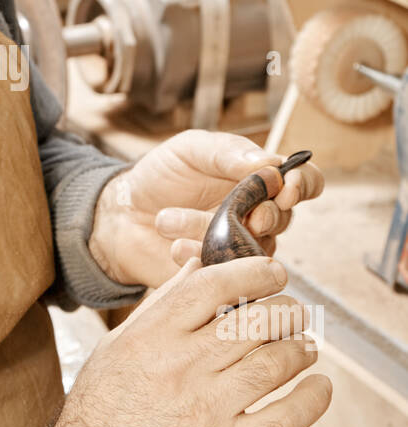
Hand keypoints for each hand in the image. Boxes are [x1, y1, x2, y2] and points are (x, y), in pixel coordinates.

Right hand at [37, 255, 327, 426]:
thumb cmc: (100, 414)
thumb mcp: (117, 348)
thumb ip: (160, 307)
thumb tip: (198, 265)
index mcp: (150, 338)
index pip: (213, 285)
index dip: (253, 272)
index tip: (273, 273)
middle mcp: (180, 369)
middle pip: (254, 321)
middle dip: (285, 311)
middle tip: (292, 314)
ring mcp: (205, 412)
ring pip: (274, 363)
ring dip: (300, 348)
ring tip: (304, 346)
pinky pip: (283, 420)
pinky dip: (310, 399)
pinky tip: (319, 387)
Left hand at [88, 129, 323, 289]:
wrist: (121, 213)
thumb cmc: (160, 175)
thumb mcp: (190, 149)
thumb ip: (227, 152)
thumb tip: (270, 163)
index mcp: (259, 179)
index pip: (305, 182)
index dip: (303, 185)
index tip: (284, 187)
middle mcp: (258, 215)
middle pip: (283, 219)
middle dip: (262, 216)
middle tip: (239, 214)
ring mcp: (242, 249)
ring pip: (252, 248)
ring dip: (210, 232)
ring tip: (165, 220)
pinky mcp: (221, 277)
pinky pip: (227, 275)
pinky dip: (199, 258)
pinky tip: (173, 248)